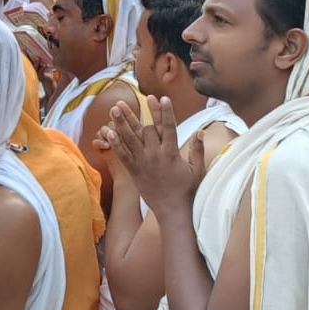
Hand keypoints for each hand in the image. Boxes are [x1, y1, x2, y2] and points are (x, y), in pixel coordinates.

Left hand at [99, 96, 198, 216]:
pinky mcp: (134, 172)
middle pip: (145, 129)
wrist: (173, 211)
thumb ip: (198, 150)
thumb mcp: (197, 170)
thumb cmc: (188, 191)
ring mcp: (144, 163)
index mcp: (172, 153)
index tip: (161, 98)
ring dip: (121, 123)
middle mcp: (156, 156)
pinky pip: (123, 155)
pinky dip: (116, 143)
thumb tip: (200, 131)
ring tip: (114, 108)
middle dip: (136, 113)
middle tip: (125, 99)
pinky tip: (109, 131)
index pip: (168, 127)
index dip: (164, 112)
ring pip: (131, 139)